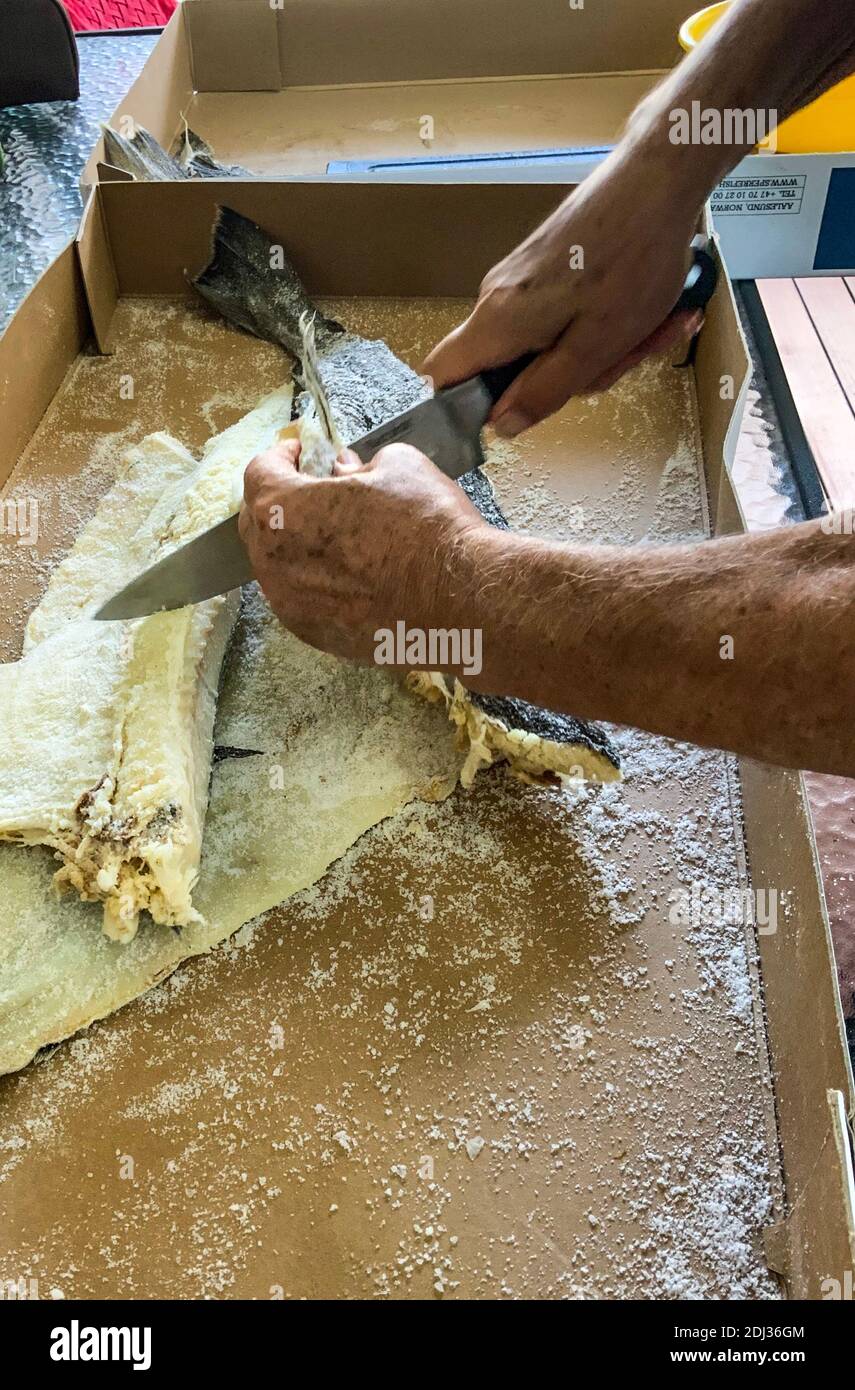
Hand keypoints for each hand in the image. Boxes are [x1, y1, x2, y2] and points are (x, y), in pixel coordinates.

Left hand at [239, 438, 487, 661]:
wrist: (460, 602)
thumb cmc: (427, 528)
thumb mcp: (399, 468)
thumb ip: (359, 467)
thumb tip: (346, 471)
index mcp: (282, 511)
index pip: (260, 473)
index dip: (279, 456)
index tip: (298, 451)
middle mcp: (274, 563)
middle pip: (258, 522)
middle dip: (280, 499)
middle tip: (309, 487)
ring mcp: (291, 605)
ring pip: (276, 566)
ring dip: (295, 544)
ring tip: (331, 533)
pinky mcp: (316, 635)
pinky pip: (300, 599)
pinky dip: (313, 581)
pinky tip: (346, 573)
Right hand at [423, 145, 703, 435]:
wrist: (657, 177)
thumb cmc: (632, 259)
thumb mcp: (595, 347)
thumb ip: (544, 391)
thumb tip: (503, 424)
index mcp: (498, 322)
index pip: (442, 377)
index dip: (465, 408)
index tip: (514, 414)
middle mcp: (498, 298)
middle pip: (507, 368)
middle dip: (564, 379)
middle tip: (615, 362)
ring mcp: (522, 281)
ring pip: (545, 344)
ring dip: (598, 350)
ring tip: (648, 329)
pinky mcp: (546, 267)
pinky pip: (566, 317)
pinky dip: (605, 323)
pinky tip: (648, 312)